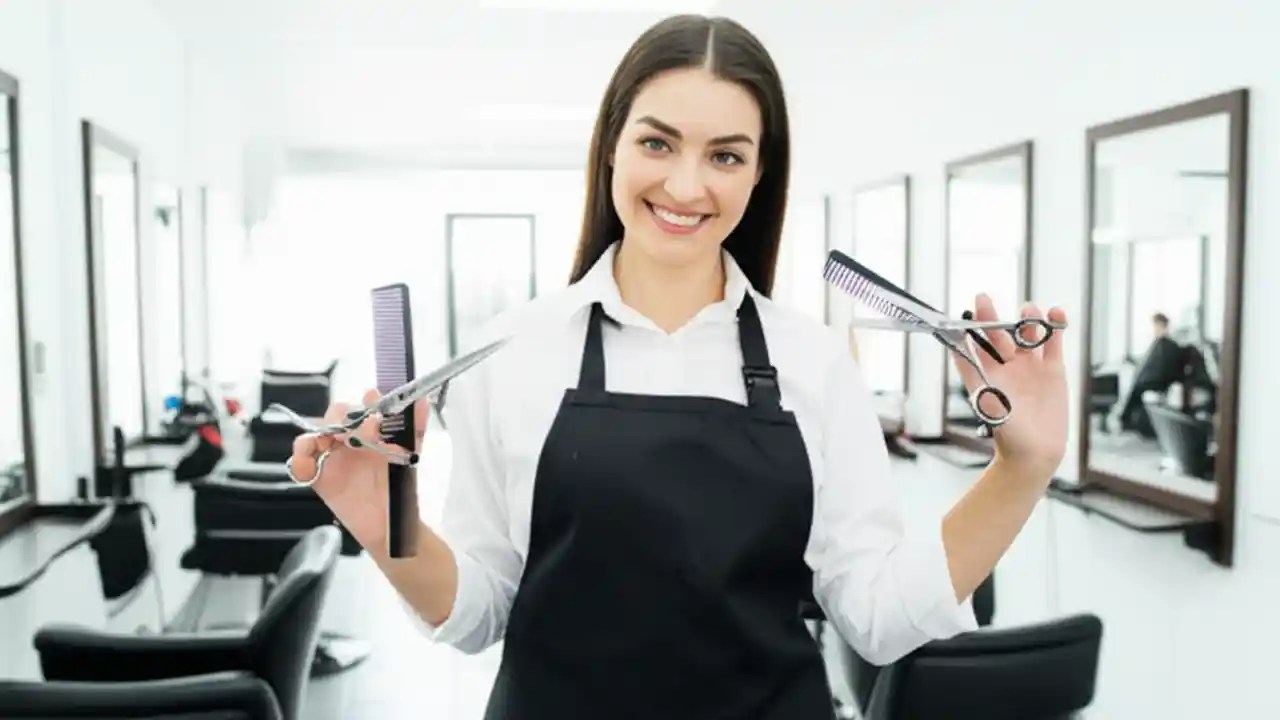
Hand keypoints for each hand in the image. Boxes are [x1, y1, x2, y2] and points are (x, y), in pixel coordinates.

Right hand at [287, 390, 430, 552]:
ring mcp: (332, 457)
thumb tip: (422, 402)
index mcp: (371, 430)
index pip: (363, 405)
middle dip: (340, 417)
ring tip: (326, 443)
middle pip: (334, 415)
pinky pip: (300, 464)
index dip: (366, 400)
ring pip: (312, 435)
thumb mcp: (412, 454)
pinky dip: (299, 461)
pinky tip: (309, 468)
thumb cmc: (400, 486)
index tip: (372, 400)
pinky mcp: (320, 478)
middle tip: (353, 431)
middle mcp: (350, 440)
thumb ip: (416, 428)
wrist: (390, 522)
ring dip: (315, 435)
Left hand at [950, 293, 1068, 477]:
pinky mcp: (1053, 370)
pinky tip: (1056, 313)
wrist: (1034, 453)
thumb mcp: (986, 402)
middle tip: (985, 297)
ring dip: (1028, 319)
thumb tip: (955, 350)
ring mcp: (1031, 366)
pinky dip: (1055, 327)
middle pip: (1001, 333)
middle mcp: (1007, 365)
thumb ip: (973, 375)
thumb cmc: (1006, 434)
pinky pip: (1053, 343)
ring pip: (1029, 334)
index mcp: (987, 372)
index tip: (971, 304)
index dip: (975, 322)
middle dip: (993, 315)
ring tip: (1029, 311)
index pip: (978, 341)